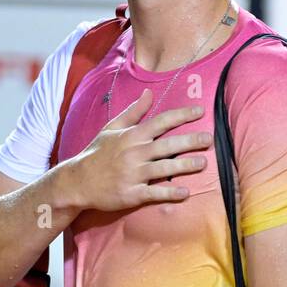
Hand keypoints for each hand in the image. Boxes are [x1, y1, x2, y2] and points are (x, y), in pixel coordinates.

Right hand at [70, 91, 212, 212]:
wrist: (77, 181)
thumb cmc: (97, 153)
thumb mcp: (111, 128)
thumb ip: (133, 111)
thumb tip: (149, 92)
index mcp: (131, 136)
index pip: (160, 121)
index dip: (181, 115)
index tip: (200, 111)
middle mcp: (134, 153)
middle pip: (167, 144)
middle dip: (190, 140)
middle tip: (209, 138)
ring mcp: (133, 174)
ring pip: (164, 167)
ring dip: (185, 165)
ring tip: (203, 163)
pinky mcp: (131, 194)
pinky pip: (154, 192)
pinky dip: (170, 193)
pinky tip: (185, 192)